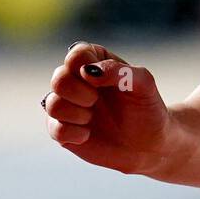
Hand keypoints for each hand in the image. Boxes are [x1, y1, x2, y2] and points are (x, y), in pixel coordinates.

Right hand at [42, 41, 171, 175]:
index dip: (85, 69)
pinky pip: (53, 128)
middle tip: (96, 101)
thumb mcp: (144, 84)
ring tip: (92, 118)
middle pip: (58, 78)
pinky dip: (72, 133)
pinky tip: (87, 135)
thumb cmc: (147, 108)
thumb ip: (119, 71)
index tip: (102, 82)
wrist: (148, 144)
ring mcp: (68, 105)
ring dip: (76, 113)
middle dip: (79, 93)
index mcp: (95, 61)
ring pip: (51, 104)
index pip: (76, 54)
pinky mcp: (63, 130)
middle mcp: (77, 80)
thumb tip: (87, 71)